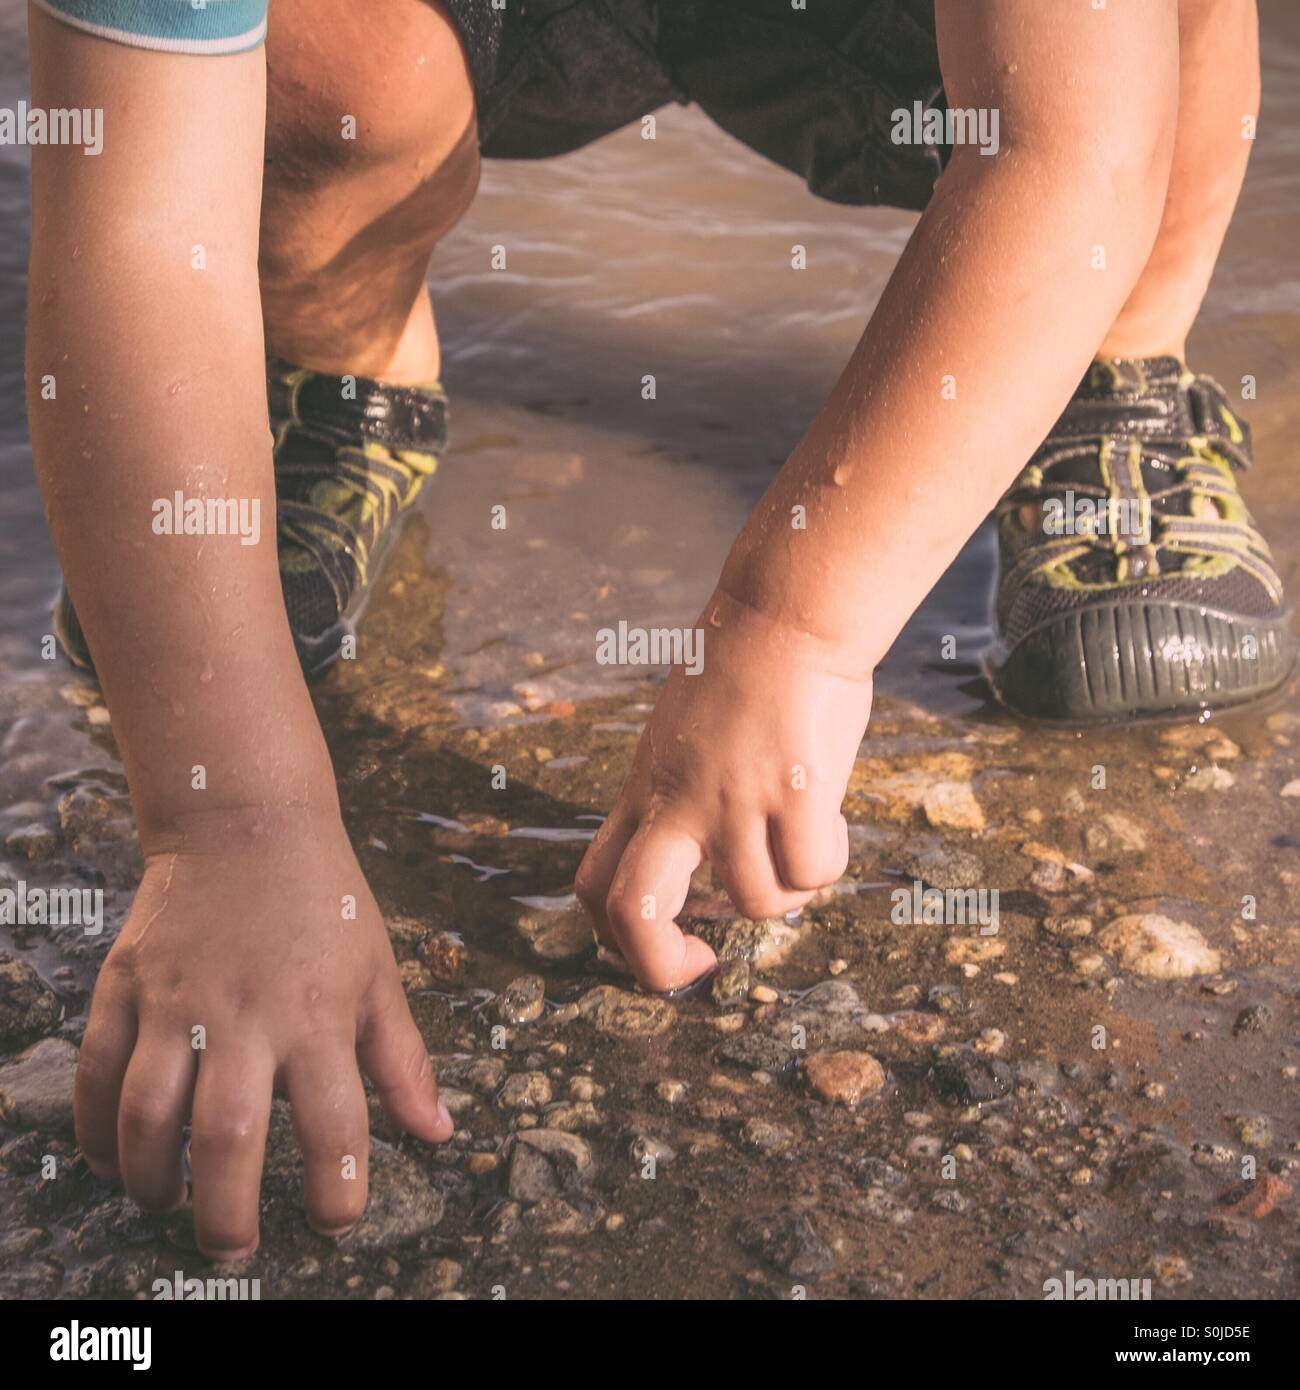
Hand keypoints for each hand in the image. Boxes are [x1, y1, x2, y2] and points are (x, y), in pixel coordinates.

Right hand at [74, 815, 450, 1259]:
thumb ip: (403, 1059)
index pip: (334, 1126)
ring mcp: (177, 999)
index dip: (337, 1191)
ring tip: (169, 1204)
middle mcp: (246, 1013)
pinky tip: (112, 1160)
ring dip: (152, 1178)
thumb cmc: (325, 902)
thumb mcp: (379, 973)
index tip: (335, 1223)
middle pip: (228, 1137)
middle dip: (226, 1212)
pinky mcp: (125, 984)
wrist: (247, 821)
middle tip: (233, 1250)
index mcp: (319, 1015)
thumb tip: (438, 1132)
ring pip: (148, 1113)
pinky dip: (94, 1129)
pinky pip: (95, 1071)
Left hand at [577, 590, 873, 990]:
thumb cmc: (743, 671)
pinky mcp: (792, 790)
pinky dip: (828, 862)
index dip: (613, 935)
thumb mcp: (682, 739)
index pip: (595, 881)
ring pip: (757, 904)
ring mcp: (734, 798)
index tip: (661, 939)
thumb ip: (684, 798)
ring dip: (789, 891)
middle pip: (635, 910)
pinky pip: (813, 871)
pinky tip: (829, 819)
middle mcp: (679, 801)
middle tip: (701, 964)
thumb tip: (718, 870)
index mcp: (646, 790)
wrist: (786, 615)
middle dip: (660, 966)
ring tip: (802, 841)